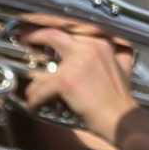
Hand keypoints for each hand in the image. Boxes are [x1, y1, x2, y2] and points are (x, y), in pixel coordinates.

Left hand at [16, 27, 139, 136]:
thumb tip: (112, 51)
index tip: (42, 33)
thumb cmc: (121, 100)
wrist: (123, 120)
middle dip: (34, 37)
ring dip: (34, 82)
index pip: (71, 29)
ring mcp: (76, 63)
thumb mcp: (122, 68)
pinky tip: (36, 105)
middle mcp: (89, 48)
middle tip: (24, 41)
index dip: (53, 30)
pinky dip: (35, 99)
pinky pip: (39, 89)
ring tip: (32, 90)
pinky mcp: (66, 80)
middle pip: (52, 35)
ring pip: (41, 68)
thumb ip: (113, 55)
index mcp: (102, 44)